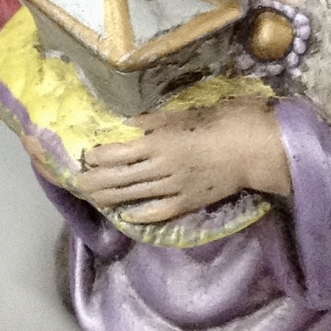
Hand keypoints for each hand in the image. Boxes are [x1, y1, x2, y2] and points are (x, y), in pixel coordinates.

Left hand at [73, 96, 290, 223]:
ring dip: (109, 198)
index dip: (96, 157)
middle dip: (93, 182)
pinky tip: (128, 216)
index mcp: (158, 142)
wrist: (253, 149)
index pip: (116, 154)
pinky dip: (140, 215)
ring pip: (133, 196)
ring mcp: (173, 188)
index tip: (85, 157)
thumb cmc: (221, 122)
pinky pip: (158, 212)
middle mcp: (160, 168)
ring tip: (93, 197)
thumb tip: (127, 126)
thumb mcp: (183, 114)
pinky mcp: (187, 202)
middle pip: (117, 179)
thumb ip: (153, 122)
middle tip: (77, 183)